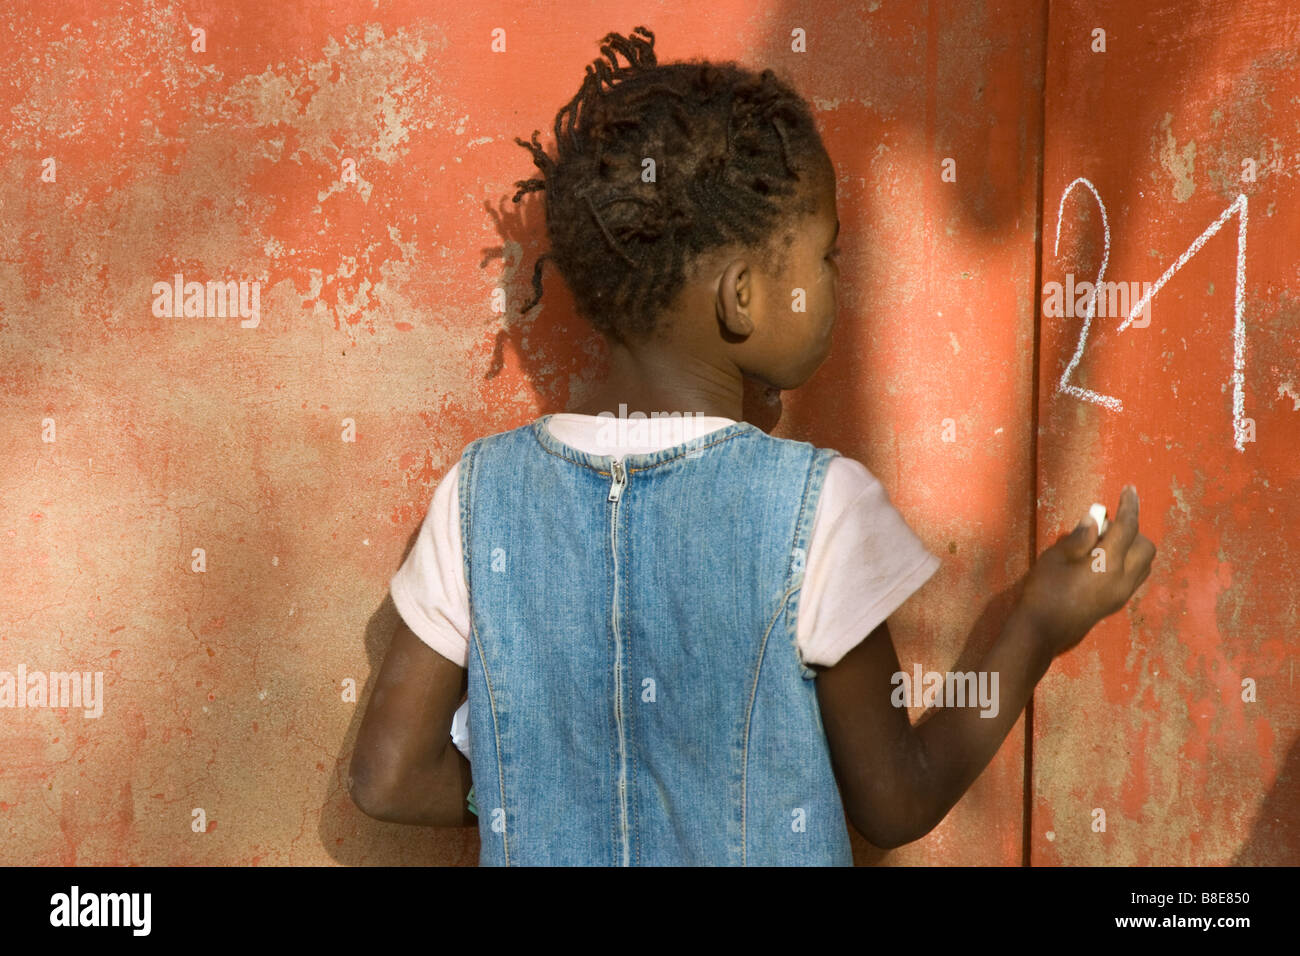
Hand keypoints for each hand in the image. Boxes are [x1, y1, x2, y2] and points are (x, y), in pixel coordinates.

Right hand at [1018, 485, 1156, 659]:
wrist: (1042, 631)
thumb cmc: (1044, 590)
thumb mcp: (1056, 557)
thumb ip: (1080, 536)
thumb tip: (1096, 516)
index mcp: (1108, 564)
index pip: (1128, 528)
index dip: (1129, 506)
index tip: (1129, 489)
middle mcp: (1124, 579)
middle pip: (1145, 546)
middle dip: (1132, 530)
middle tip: (1102, 528)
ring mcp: (1123, 593)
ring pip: (1144, 563)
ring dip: (1131, 547)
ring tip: (1102, 544)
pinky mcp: (1117, 602)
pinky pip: (1135, 576)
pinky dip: (1127, 561)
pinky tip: (1102, 561)